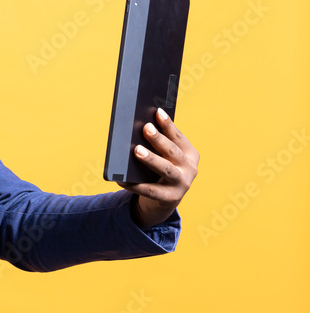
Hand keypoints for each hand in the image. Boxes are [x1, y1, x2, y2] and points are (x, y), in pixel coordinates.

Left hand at [117, 108, 198, 228]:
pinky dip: (136, 184)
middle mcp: (190, 169)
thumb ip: (159, 145)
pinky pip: (150, 190)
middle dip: (159, 139)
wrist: (164, 200)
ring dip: (151, 159)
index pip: (178, 137)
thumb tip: (141, 127)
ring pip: (165, 169)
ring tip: (136, 150)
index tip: (157, 112)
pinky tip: (122, 179)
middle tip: (146, 128)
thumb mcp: (164, 157)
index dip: (168, 124)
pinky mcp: (170, 198)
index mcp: (190, 154)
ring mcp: (182, 184)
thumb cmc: (160, 171)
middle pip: (172, 152)